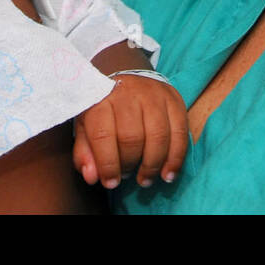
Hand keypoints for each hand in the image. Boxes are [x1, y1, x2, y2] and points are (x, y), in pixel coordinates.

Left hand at [73, 76, 187, 189]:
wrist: (127, 82)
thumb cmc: (105, 109)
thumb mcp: (86, 126)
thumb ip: (85, 153)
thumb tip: (92, 177)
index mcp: (101, 98)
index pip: (103, 135)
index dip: (107, 164)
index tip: (110, 182)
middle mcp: (128, 93)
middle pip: (132, 137)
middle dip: (129, 164)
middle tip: (126, 175)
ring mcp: (154, 95)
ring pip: (158, 136)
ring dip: (152, 165)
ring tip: (145, 179)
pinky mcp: (174, 99)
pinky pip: (180, 133)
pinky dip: (175, 158)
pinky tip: (168, 174)